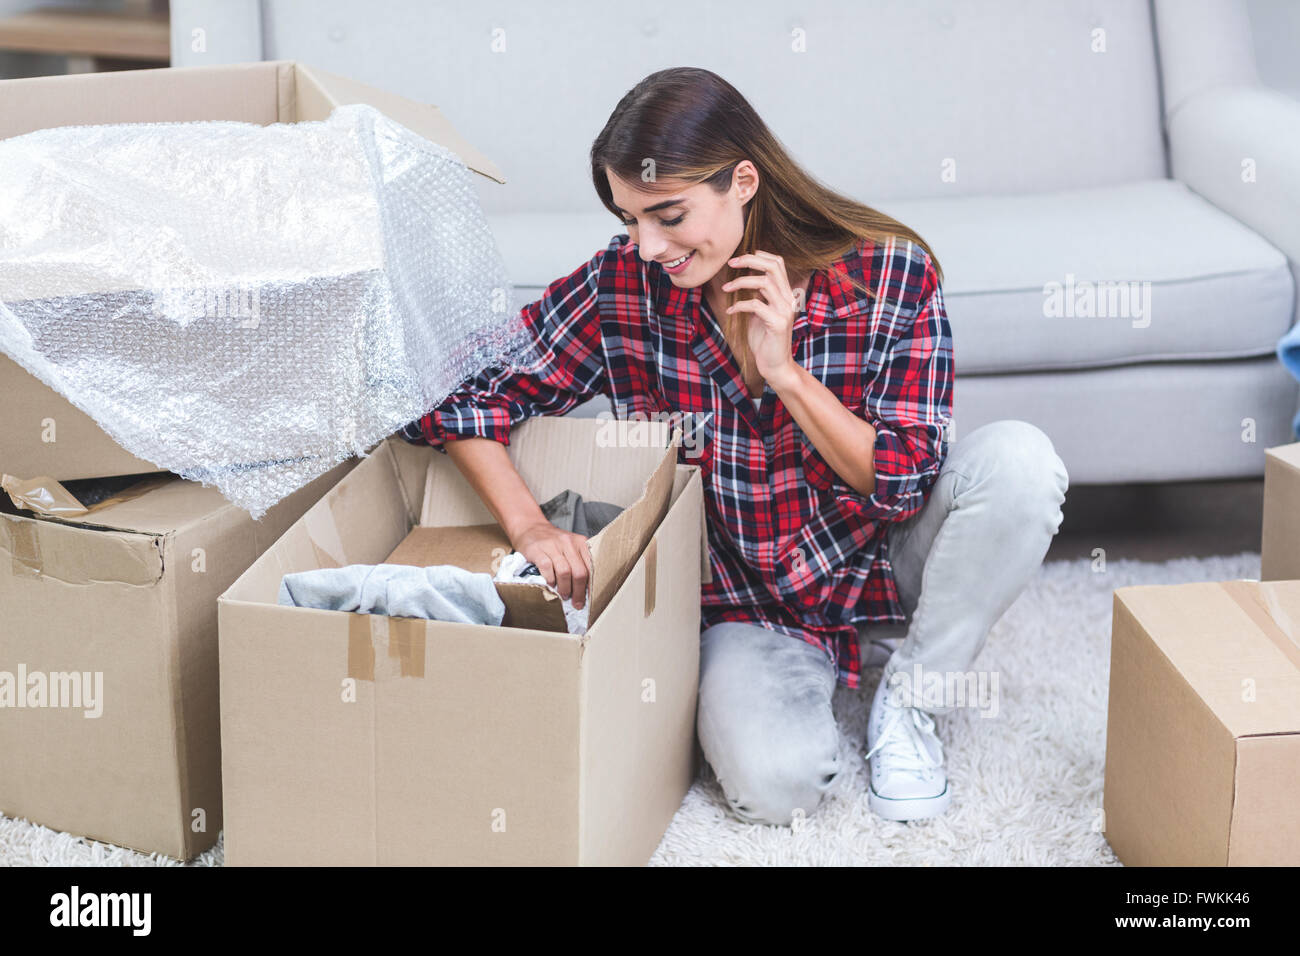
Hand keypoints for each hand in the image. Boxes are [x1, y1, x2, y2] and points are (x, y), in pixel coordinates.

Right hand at [509, 519, 592, 609]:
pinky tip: (551, 585)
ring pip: (564, 572)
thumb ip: (579, 562)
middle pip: (579, 572)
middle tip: (576, 602)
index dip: (591, 586)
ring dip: (565, 588)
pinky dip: (550, 580)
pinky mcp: (537, 550)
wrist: (530, 527)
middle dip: (579, 592)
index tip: (589, 598)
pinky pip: (547, 568)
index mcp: (580, 542)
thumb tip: (586, 588)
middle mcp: (568, 542)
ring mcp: (552, 545)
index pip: (591, 567)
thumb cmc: (553, 542)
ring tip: (564, 595)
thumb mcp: (570, 547)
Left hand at [721, 251, 800, 387]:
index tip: (738, 259)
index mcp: (785, 294)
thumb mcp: (759, 313)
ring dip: (740, 282)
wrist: (775, 366)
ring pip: (764, 282)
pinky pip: (756, 305)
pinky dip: (739, 305)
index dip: (759, 255)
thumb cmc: (764, 340)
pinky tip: (730, 311)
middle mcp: (788, 299)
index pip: (778, 263)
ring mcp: (785, 311)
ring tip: (726, 288)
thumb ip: (757, 297)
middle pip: (773, 266)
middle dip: (750, 260)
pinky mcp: (778, 324)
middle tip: (731, 262)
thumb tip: (741, 281)